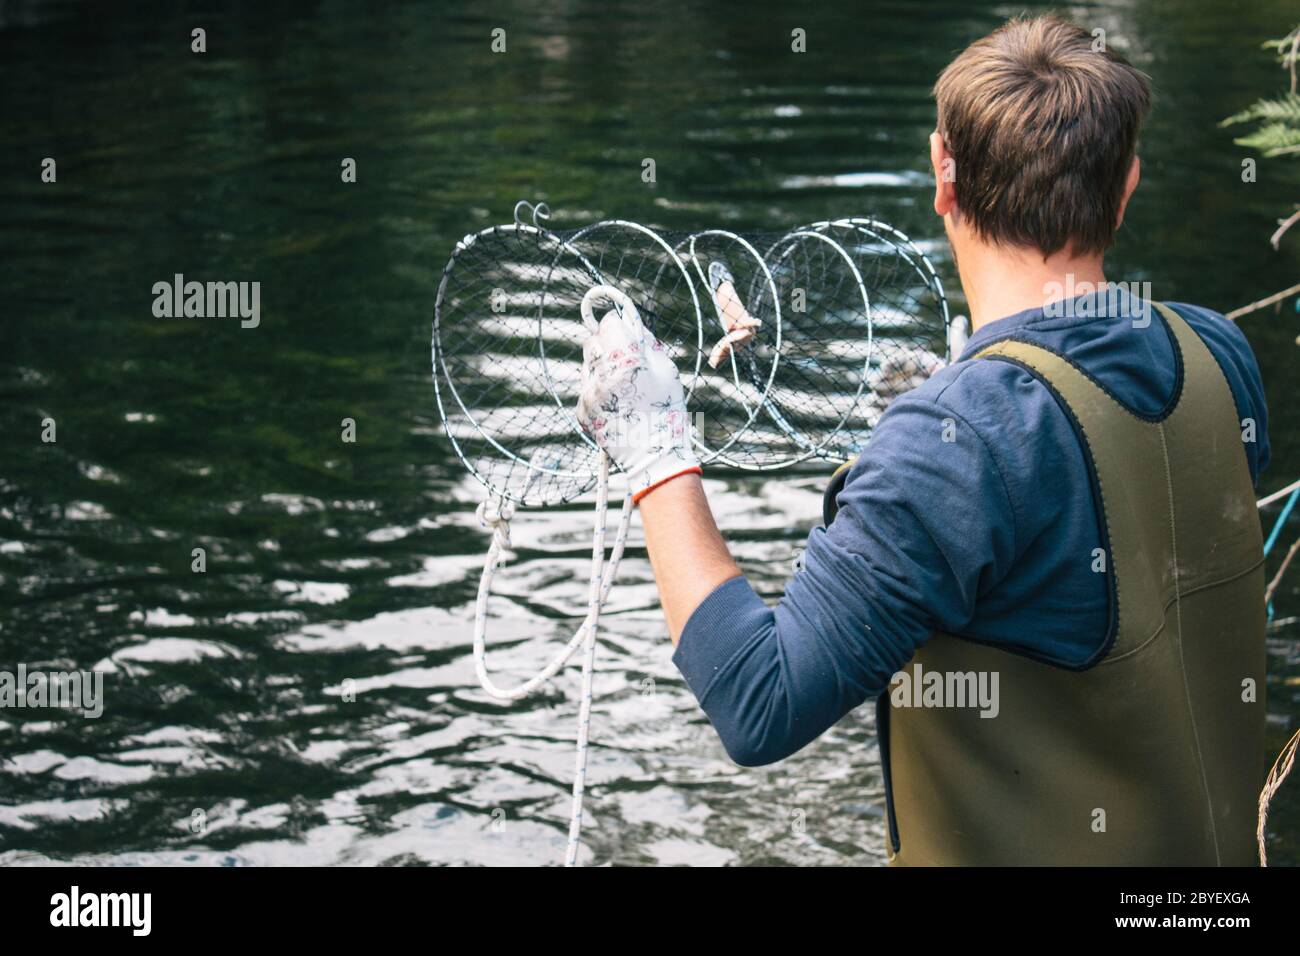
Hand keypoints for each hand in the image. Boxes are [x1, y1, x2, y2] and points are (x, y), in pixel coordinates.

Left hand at [575, 285, 700, 502]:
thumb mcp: (666, 370)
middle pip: (592, 341)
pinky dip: (597, 391)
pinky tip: (616, 405)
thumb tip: (631, 324)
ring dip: (600, 368)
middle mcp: (604, 375)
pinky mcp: (582, 411)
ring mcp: (589, 394)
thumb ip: (646, 342)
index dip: (617, 324)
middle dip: (605, 344)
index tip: (623, 329)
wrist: (654, 457)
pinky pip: (586, 389)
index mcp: (628, 360)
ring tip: (622, 387)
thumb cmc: (667, 411)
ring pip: (587, 365)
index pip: (609, 323)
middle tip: (622, 356)